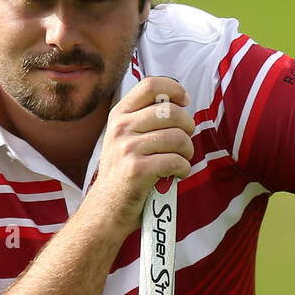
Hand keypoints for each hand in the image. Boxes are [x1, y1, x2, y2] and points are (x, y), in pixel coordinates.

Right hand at [88, 76, 194, 232]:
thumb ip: (144, 118)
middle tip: (184, 142)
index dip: (174, 89)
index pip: (150, 86)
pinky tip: (177, 174)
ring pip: (178, 138)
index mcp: (119, 115)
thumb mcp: (124, 138)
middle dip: (188, 127)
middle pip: (171, 112)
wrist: (106, 209)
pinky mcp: (138, 170)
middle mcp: (121, 128)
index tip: (184, 101)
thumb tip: (178, 102)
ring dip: (187, 151)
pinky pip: (176, 161)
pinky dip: (184, 169)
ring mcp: (128, 149)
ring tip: (181, 160)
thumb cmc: (123, 173)